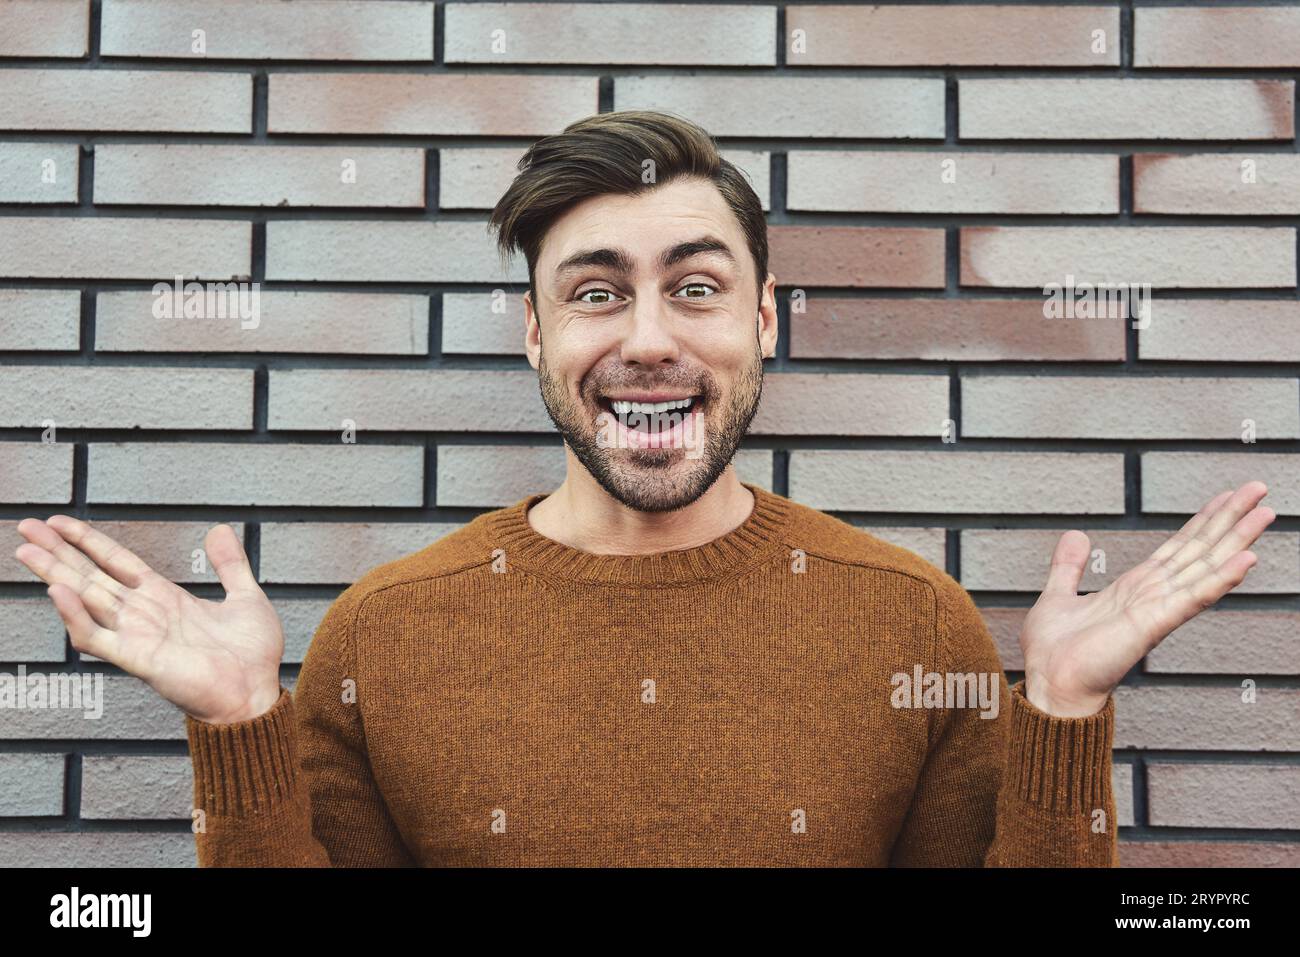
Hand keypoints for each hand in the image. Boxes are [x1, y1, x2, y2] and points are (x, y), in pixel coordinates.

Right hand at [13, 518, 283, 724]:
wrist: (257, 694)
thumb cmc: (251, 656)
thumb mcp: (245, 597)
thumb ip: (230, 565)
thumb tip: (219, 529)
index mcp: (164, 598)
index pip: (117, 562)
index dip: (89, 541)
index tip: (60, 521)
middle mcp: (143, 614)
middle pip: (90, 575)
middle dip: (58, 551)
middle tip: (25, 526)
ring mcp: (136, 635)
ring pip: (84, 598)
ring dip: (54, 573)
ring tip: (25, 549)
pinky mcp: (137, 658)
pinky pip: (96, 636)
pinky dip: (75, 615)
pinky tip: (57, 591)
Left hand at [1019, 482, 1274, 717]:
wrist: (1047, 685)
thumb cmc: (1053, 654)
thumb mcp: (1058, 596)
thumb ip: (1068, 566)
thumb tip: (1077, 535)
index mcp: (1135, 587)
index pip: (1178, 547)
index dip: (1203, 520)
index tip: (1227, 495)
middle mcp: (1153, 595)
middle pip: (1200, 550)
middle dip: (1230, 519)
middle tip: (1259, 489)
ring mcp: (1158, 610)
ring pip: (1206, 568)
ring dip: (1237, 541)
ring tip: (1265, 514)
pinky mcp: (1153, 625)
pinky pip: (1193, 599)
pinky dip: (1220, 580)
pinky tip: (1246, 561)